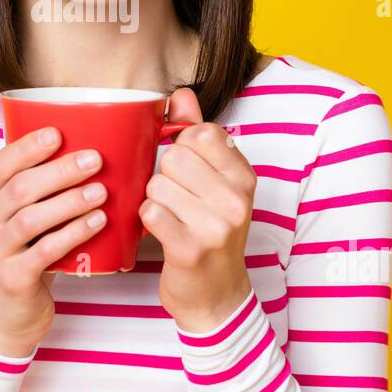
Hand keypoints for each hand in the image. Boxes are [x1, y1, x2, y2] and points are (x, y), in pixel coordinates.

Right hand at [0, 126, 108, 356]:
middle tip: (94, 159)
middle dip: (59, 171)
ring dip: (69, 201)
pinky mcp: (12, 279)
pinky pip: (45, 251)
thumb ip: (38, 190)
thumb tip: (86, 150)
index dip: (28, 147)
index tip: (57, 133)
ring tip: (101, 190)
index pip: (0, 165)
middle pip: (20, 189)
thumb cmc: (24, 254)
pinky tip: (97, 221)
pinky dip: (73, 233)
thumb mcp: (21, 219)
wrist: (7, 314)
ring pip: (31, 219)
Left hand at [140, 87, 255, 331]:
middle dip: (164, 175)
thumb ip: (197, 135)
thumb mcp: (216, 183)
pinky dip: (147, 220)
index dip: (182, 147)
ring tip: (171, 217)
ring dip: (155, 200)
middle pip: (174, 157)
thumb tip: (181, 94)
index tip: (189, 172)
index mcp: (244, 176)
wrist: (217, 296)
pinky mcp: (190, 250)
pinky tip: (162, 231)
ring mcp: (216, 227)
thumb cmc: (212, 232)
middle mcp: (236, 199)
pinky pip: (150, 212)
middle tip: (177, 199)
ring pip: (157, 184)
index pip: (201, 133)